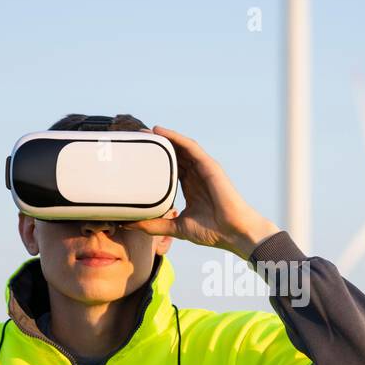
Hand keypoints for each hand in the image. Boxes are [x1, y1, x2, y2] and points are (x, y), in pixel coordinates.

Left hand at [123, 126, 280, 257]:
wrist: (234, 233)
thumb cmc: (212, 232)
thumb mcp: (177, 227)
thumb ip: (155, 225)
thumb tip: (130, 224)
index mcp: (190, 187)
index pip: (169, 169)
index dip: (154, 162)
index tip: (136, 158)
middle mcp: (196, 175)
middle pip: (173, 155)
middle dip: (156, 147)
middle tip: (135, 141)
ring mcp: (203, 169)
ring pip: (180, 147)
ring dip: (162, 138)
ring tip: (144, 132)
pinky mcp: (209, 165)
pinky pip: (189, 146)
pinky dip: (174, 137)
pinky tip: (160, 131)